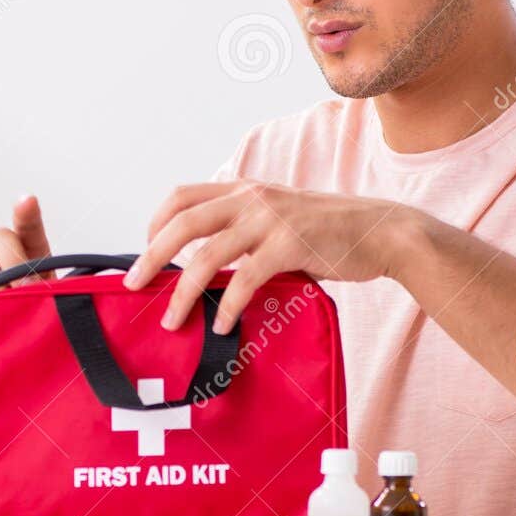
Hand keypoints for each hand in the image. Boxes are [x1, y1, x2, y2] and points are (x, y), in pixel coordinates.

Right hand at [0, 195, 54, 311]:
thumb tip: (27, 279)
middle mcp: (0, 257)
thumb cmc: (39, 322)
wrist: (21, 351)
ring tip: (2, 315)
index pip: (30, 228)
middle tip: (24, 290)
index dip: (28, 214)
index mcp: (32, 253)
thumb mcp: (52, 306)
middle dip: (13, 264)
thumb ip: (43, 289)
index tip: (27, 201)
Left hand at [122, 180, 414, 333]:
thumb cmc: (330, 231)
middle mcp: (251, 198)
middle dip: (150, 257)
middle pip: (182, 223)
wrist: (383, 232)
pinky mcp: (290, 246)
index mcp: (244, 189)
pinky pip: (245, 279)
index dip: (155, 223)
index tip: (145, 251)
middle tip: (132, 285)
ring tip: (171, 319)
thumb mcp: (280, 217)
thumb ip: (245, 232)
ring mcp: (270, 221)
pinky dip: (227, 306)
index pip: (181, 196)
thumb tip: (208, 267)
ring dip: (182, 291)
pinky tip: (220, 326)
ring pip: (207, 255)